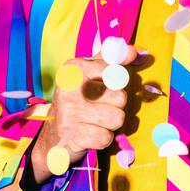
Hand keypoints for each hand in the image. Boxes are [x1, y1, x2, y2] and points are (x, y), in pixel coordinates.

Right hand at [29, 44, 140, 186]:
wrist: (54, 133)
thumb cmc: (81, 98)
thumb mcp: (93, 73)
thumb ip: (114, 60)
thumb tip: (135, 51)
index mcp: (74, 68)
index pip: (116, 73)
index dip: (117, 84)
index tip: (104, 87)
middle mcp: (69, 88)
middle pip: (120, 97)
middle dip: (116, 106)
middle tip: (100, 107)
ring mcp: (69, 112)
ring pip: (117, 118)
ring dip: (111, 123)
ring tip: (96, 121)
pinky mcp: (72, 136)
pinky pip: (106, 137)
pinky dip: (103, 138)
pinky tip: (91, 134)